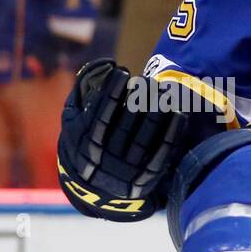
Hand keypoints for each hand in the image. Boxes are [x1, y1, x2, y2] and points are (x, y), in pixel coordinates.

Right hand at [57, 58, 206, 220]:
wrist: (92, 188)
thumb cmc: (82, 141)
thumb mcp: (72, 119)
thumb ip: (83, 90)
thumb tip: (105, 63)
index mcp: (86, 143)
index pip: (99, 114)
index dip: (110, 92)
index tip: (121, 72)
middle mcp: (106, 157)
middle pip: (124, 125)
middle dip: (137, 101)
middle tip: (147, 80)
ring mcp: (128, 168)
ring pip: (144, 138)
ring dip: (156, 114)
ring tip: (163, 92)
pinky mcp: (147, 176)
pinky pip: (162, 153)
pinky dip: (171, 133)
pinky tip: (178, 113)